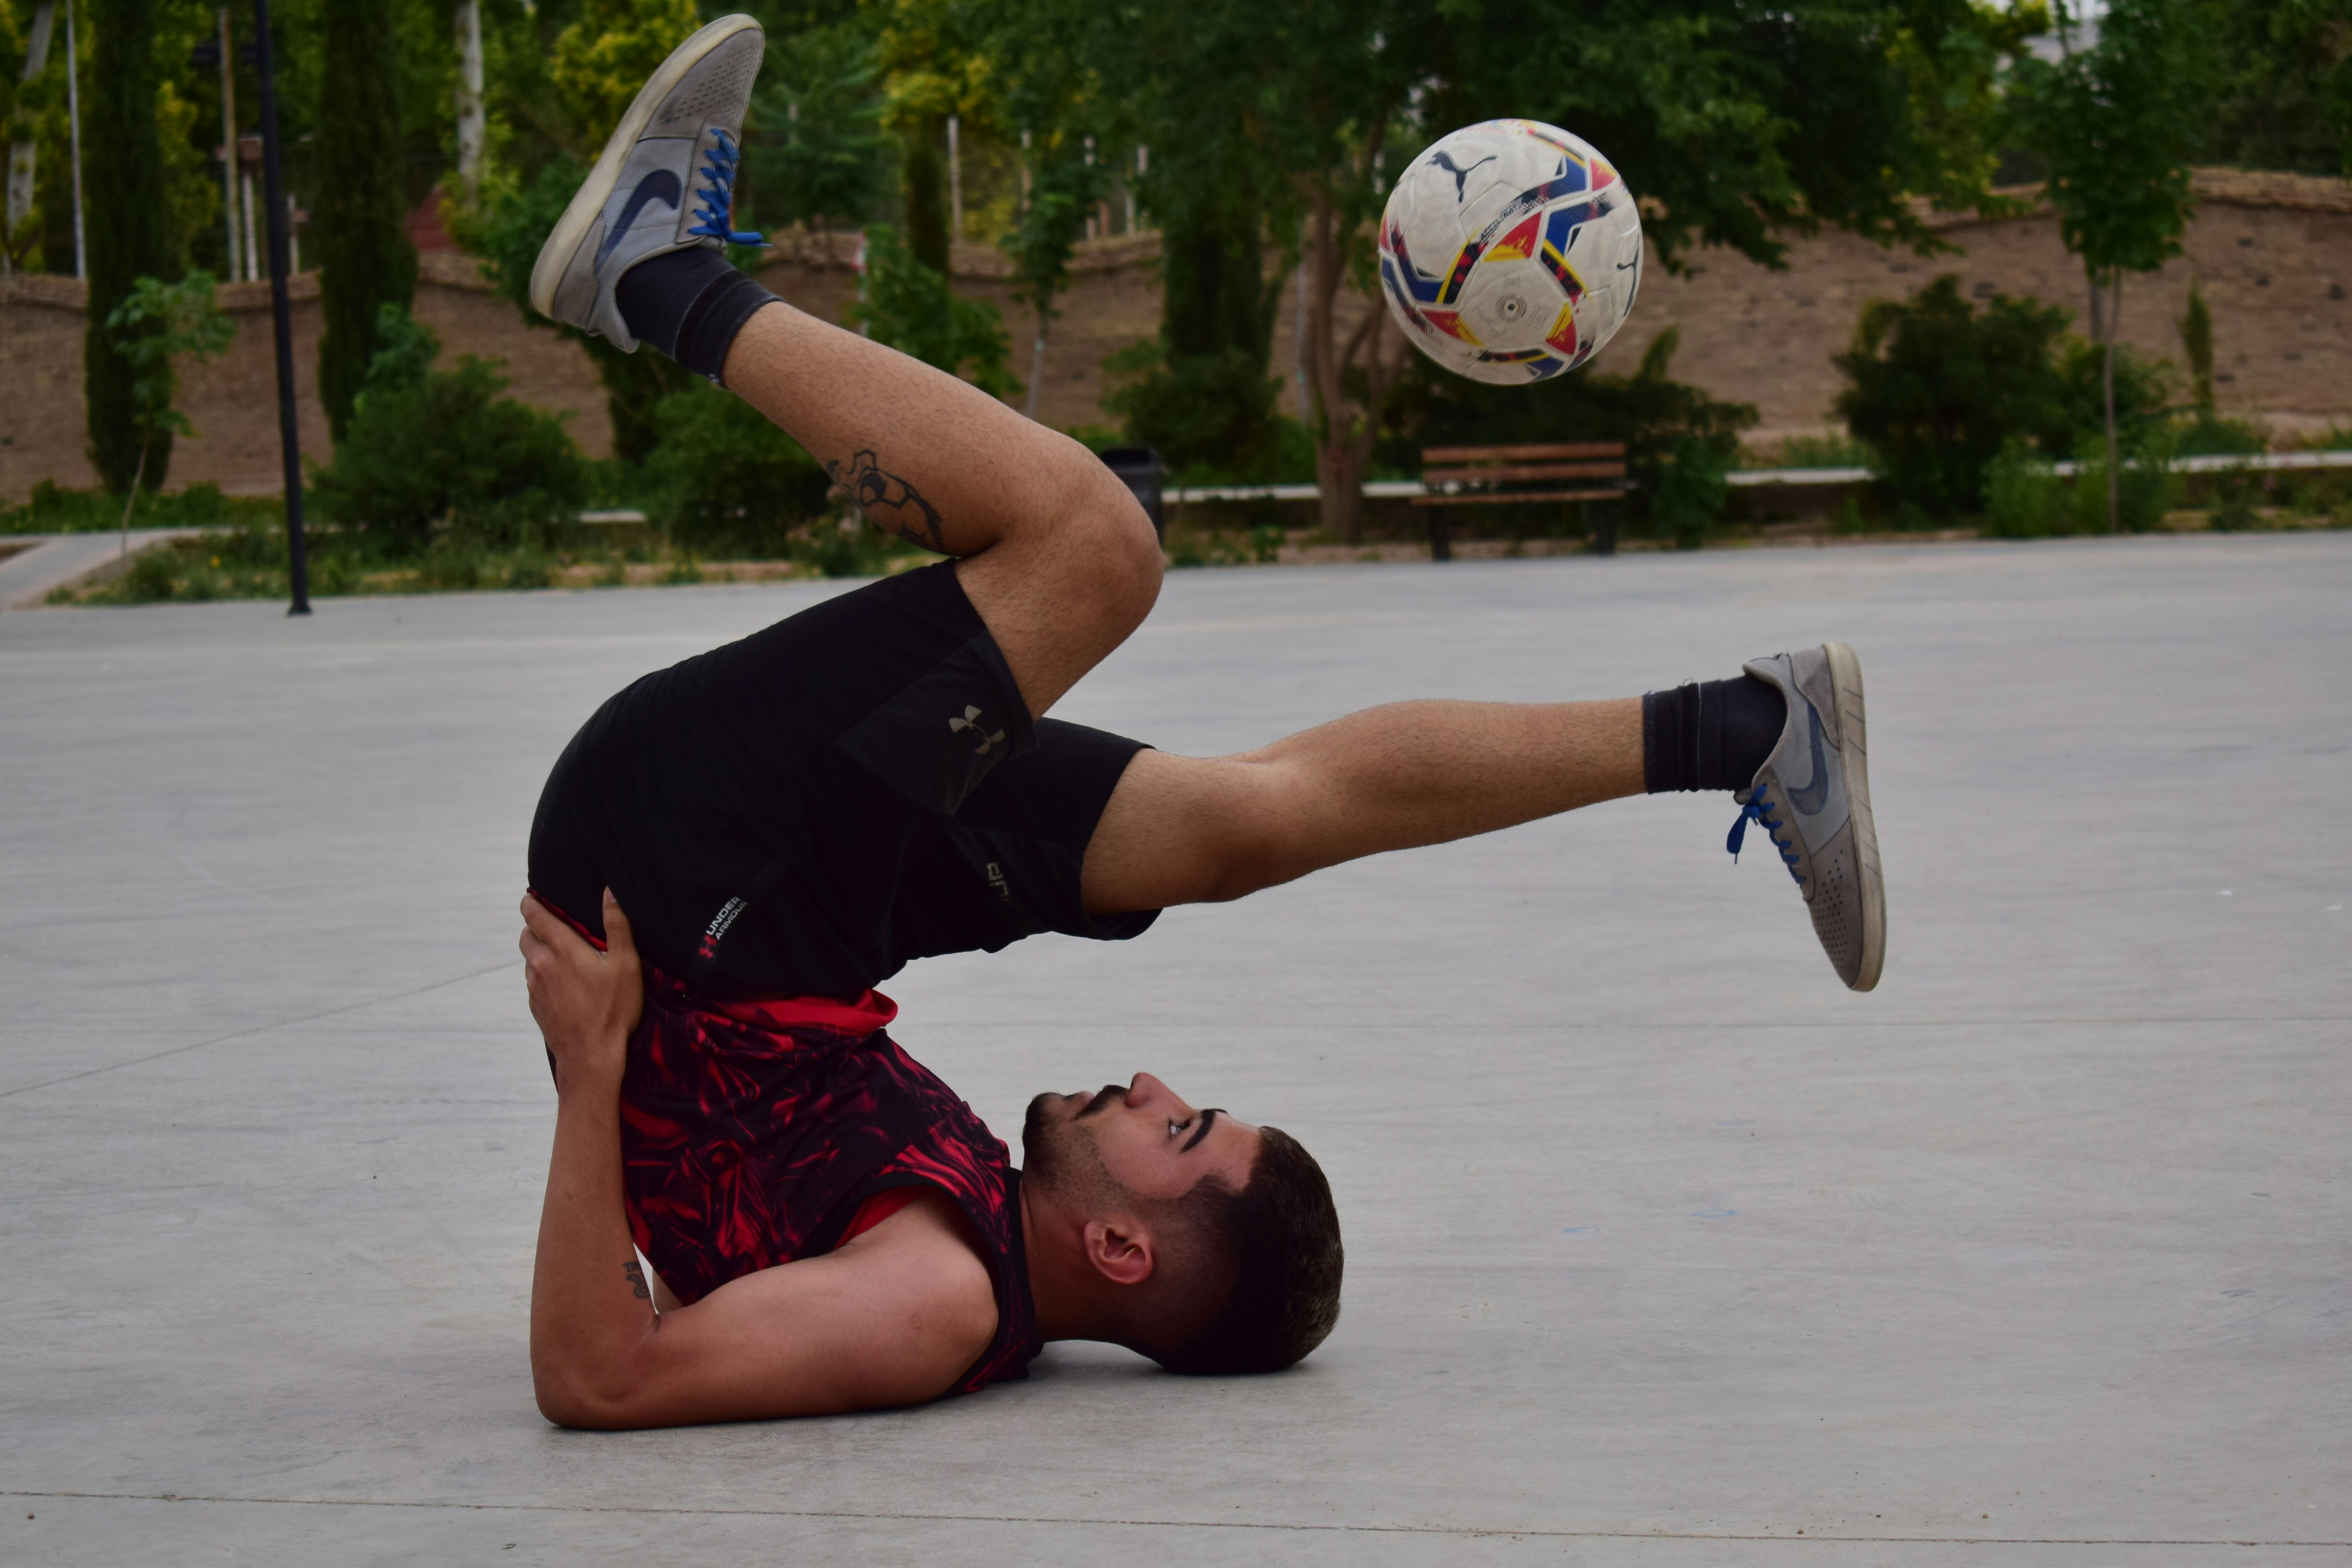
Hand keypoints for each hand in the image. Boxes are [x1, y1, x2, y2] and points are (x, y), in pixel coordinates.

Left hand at [520, 889, 643, 1094]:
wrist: (591, 1055)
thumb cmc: (613, 1009)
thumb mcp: (625, 964)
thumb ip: (617, 925)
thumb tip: (609, 892)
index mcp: (562, 949)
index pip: (535, 916)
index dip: (530, 904)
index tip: (530, 897)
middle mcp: (541, 964)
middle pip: (525, 936)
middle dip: (533, 927)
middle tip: (547, 924)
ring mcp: (535, 987)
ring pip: (529, 960)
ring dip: (538, 953)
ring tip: (559, 956)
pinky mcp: (535, 1005)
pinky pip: (533, 982)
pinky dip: (542, 975)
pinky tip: (562, 984)